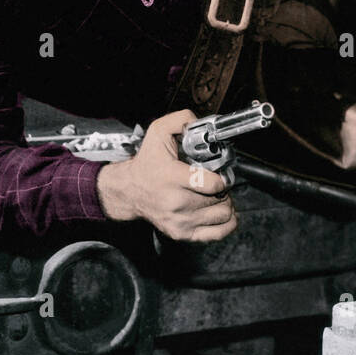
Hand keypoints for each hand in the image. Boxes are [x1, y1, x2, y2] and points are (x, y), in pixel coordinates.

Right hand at [96, 108, 237, 241]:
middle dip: (223, 189)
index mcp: (172, 177)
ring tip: (214, 196)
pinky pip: (218, 233)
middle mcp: (176, 202)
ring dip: (224, 203)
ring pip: (223, 215)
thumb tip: (203, 124)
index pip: (212, 184)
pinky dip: (225, 222)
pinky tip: (218, 210)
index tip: (219, 173)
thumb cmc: (147, 163)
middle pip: (220, 199)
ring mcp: (180, 221)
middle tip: (215, 183)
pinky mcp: (181, 233)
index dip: (222, 178)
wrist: (130, 191)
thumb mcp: (158, 132)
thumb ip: (181, 120)